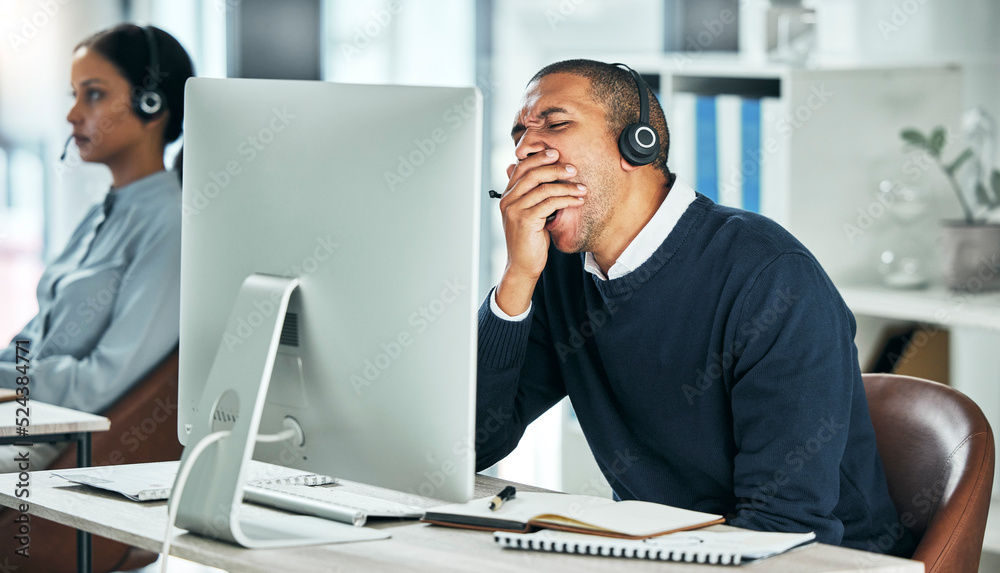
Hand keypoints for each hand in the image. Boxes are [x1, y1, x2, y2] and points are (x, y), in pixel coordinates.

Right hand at [495, 149, 585, 314]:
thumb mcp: (528, 214)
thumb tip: (539, 179)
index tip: (557, 153)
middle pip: (532, 173)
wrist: (523, 265)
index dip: (539, 157)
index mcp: (507, 196)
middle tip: (572, 168)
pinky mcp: (526, 220)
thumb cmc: (529, 239)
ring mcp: (515, 210)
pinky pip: (549, 203)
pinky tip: (578, 201)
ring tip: (582, 188)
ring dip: (566, 186)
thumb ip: (530, 195)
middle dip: (554, 167)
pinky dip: (566, 199)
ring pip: (543, 187)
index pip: (521, 167)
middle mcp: (508, 200)